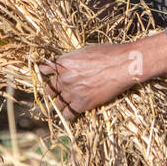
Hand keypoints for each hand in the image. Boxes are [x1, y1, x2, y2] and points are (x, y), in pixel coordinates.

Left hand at [36, 32, 166, 121]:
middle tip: (59, 91)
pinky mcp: (82, 105)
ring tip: (65, 103)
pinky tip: (72, 111)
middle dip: (53, 90)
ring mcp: (71, 93)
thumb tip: (68, 64)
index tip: (50, 75)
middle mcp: (63, 79)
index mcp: (62, 63)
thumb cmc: (108, 54)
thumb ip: (72, 60)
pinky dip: (68, 115)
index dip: (47, 73)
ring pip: (56, 104)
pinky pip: (67, 115)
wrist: (123, 65)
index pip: (43, 70)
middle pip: (48, 89)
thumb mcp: (85, 51)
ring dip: (59, 103)